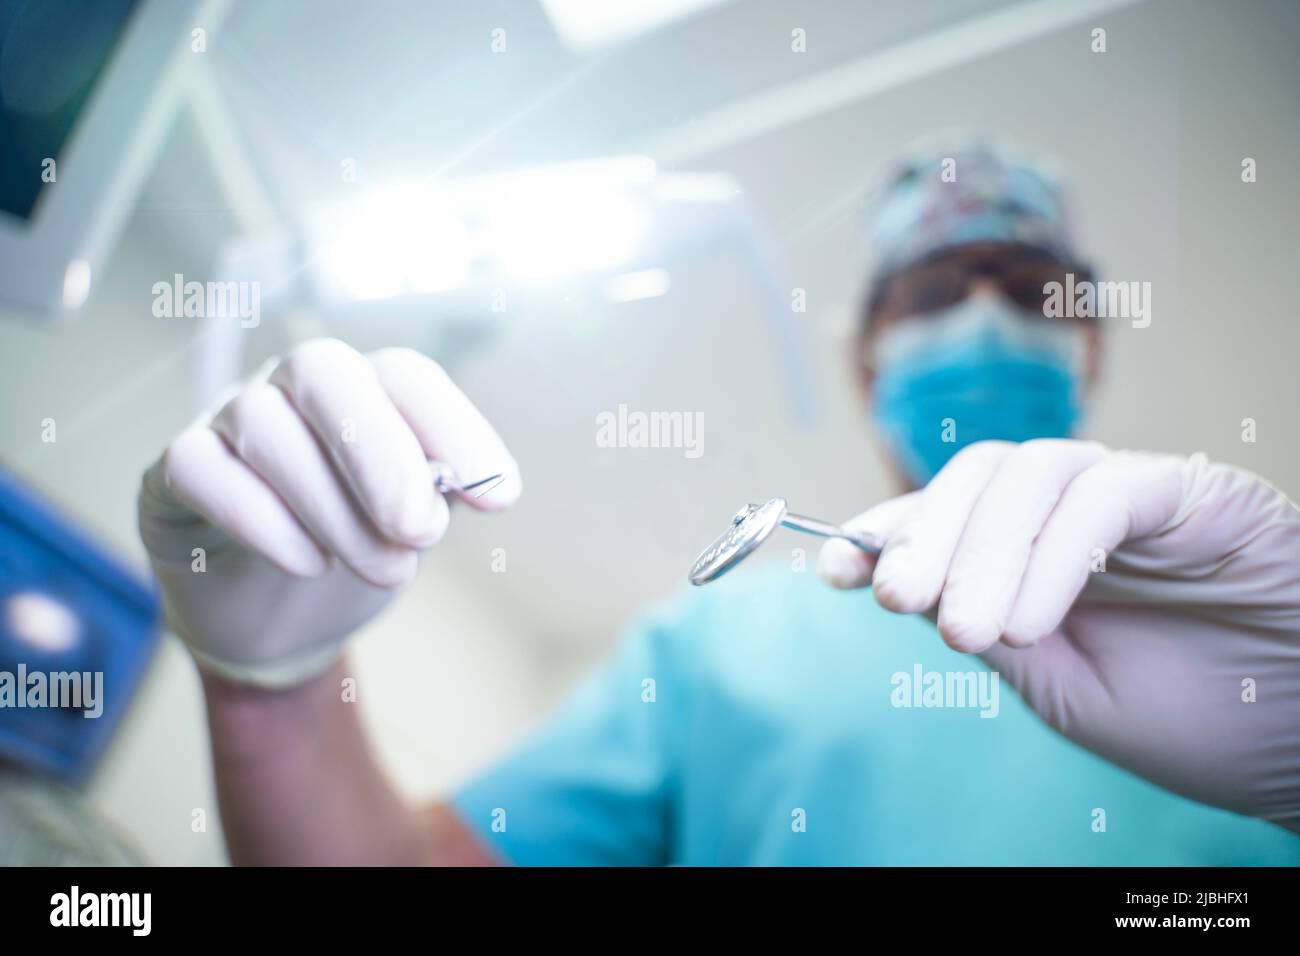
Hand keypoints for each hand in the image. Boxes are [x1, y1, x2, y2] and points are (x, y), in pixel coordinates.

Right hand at [138, 339, 519, 687]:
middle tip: (423, 533)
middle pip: (326, 372)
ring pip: (264, 427)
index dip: (456, 427)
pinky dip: (263, 521)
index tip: (500, 498)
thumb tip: (484, 485)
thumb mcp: (411, 521)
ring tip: (384, 569)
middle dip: (383, 457)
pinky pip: (204, 469)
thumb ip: (438, 492)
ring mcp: (227, 420)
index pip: (404, 374)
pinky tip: (309, 564)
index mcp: (365, 388)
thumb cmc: (355, 547)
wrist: (277, 617)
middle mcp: (293, 387)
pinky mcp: (175, 471)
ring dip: (334, 509)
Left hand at [818, 439, 1299, 829]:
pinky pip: (1102, 495)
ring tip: (963, 631)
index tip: (831, 570)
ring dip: (980, 550)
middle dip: (923, 537)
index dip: (884, 533)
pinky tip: (1027, 622)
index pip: (947, 516)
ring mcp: (1129, 492)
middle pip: (976, 478)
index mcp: (1037, 555)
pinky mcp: (1188, 491)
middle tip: (895, 602)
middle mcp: (1074, 511)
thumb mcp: (1062, 687)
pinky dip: (1052, 552)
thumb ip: (989, 630)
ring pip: (1028, 474)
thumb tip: (899, 587)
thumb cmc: (1193, 720)